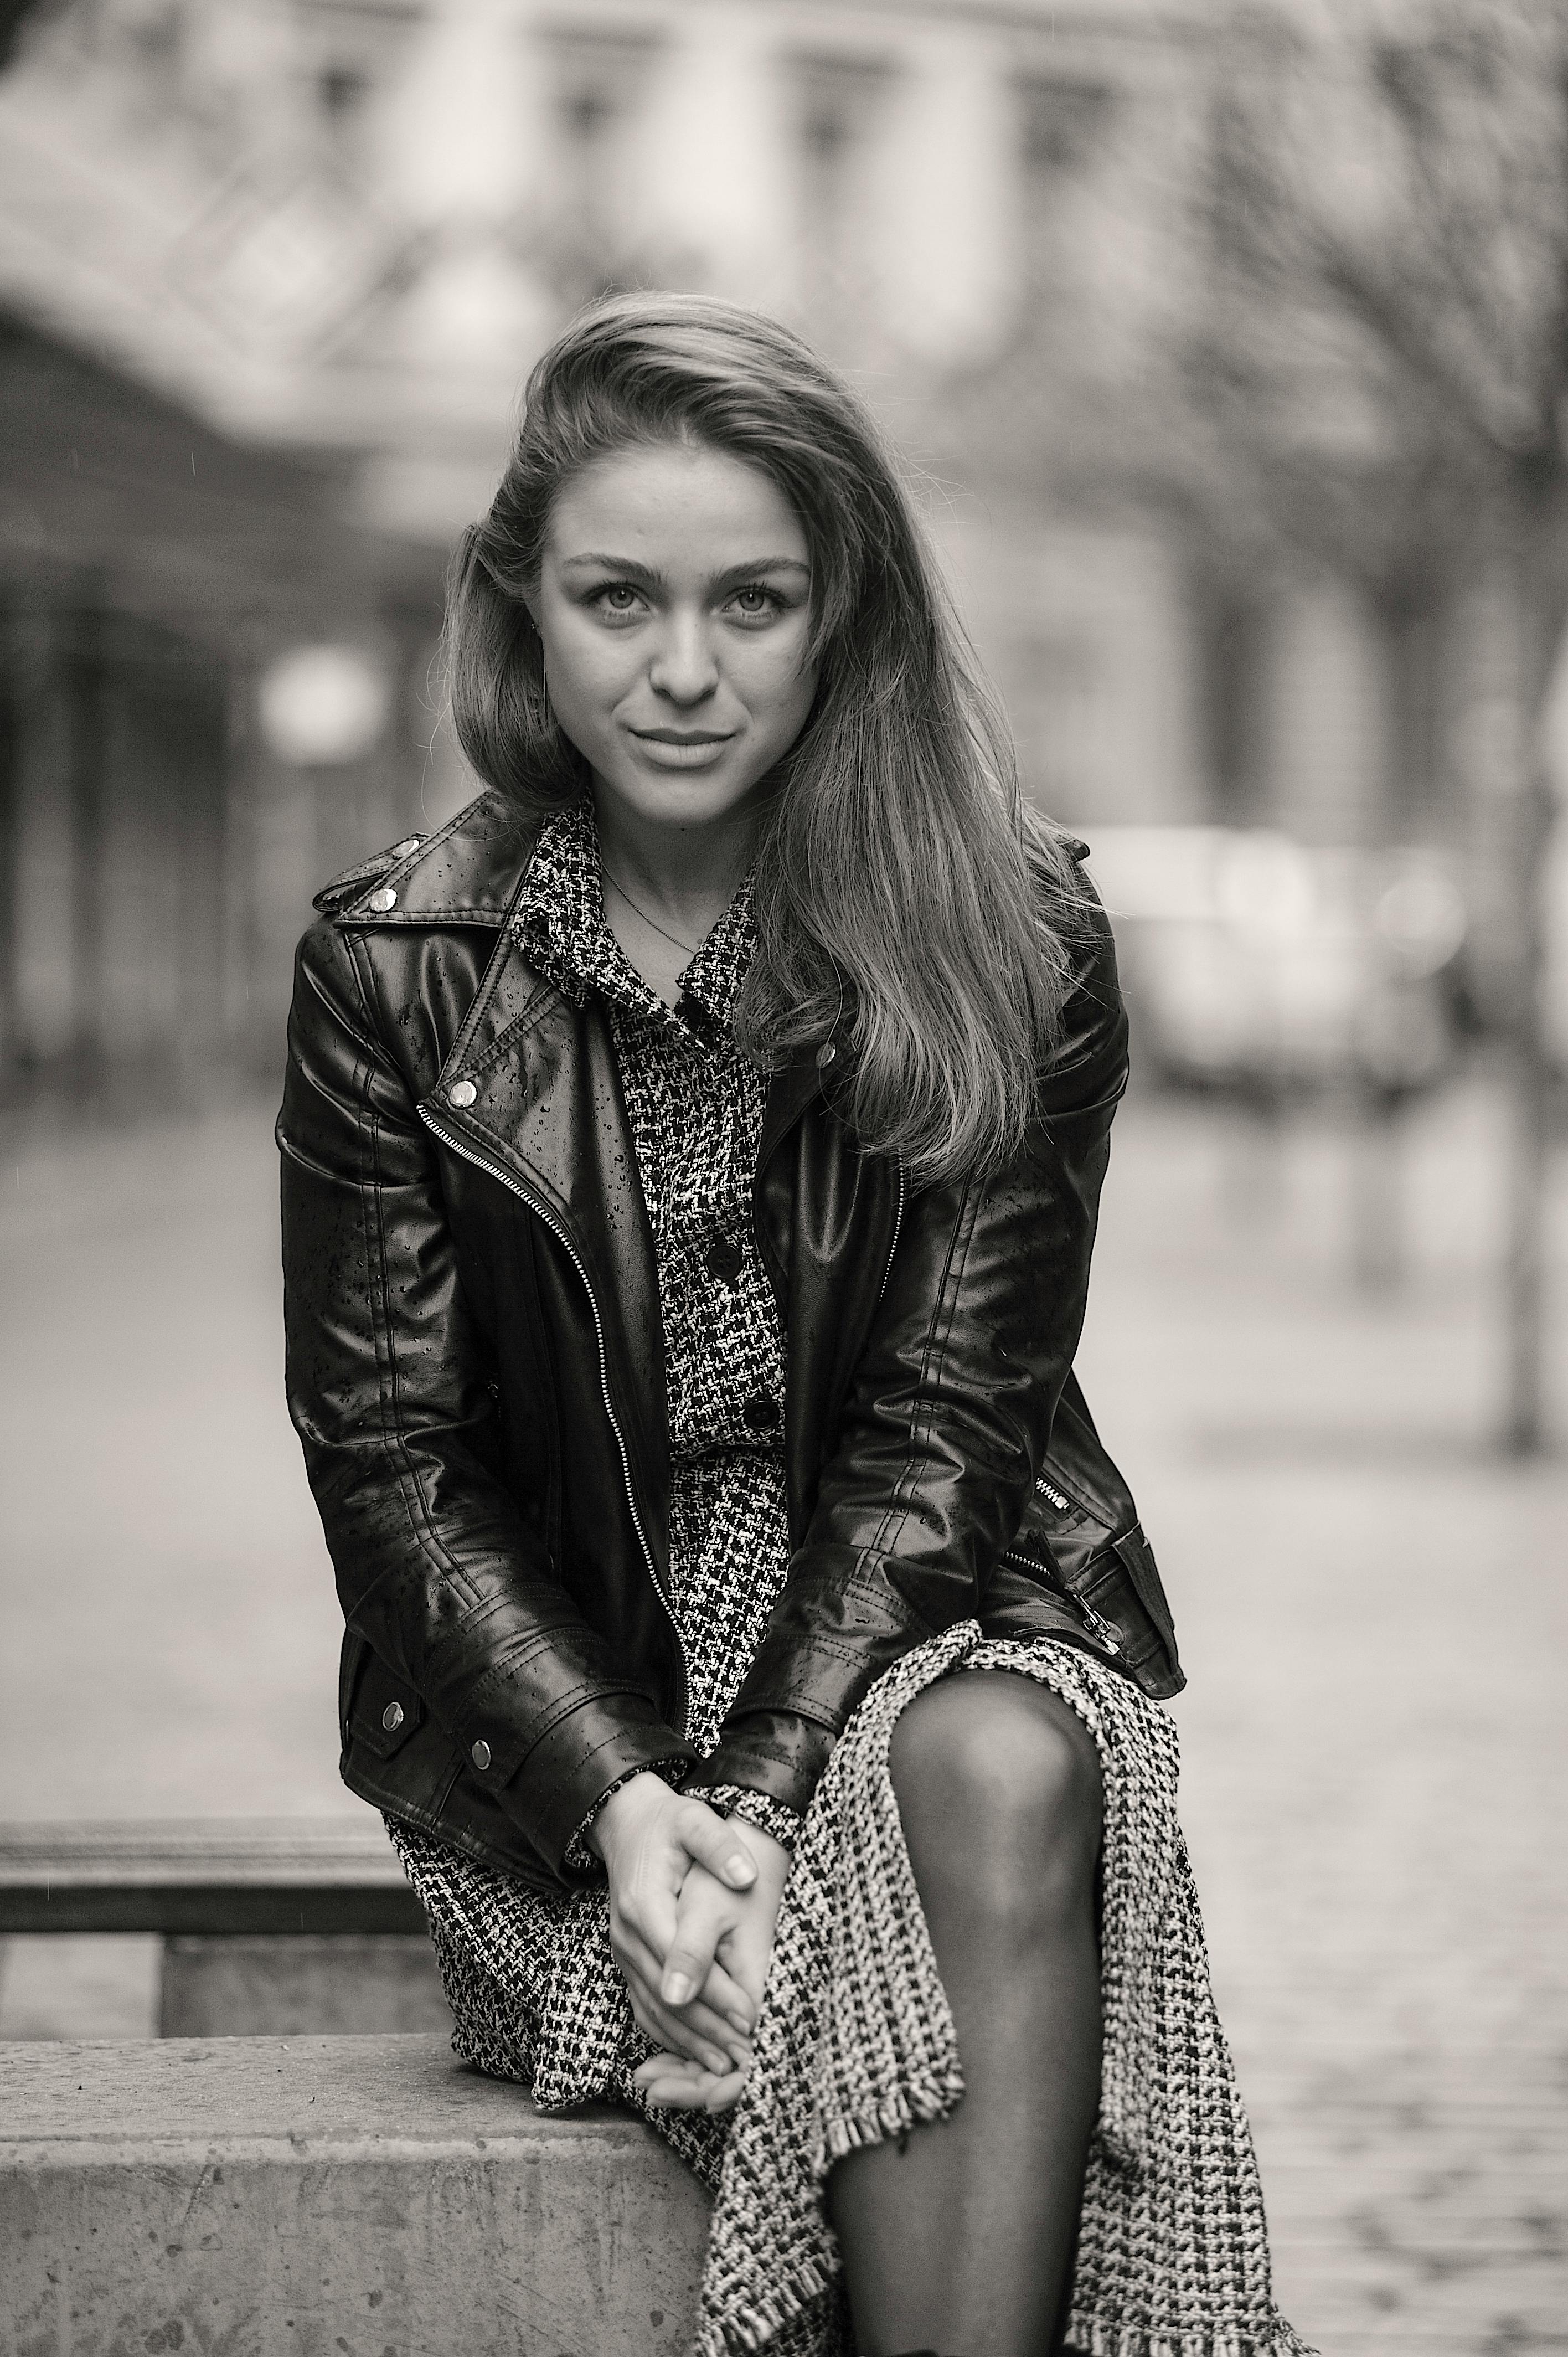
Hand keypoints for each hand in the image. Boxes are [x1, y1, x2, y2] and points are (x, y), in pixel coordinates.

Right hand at [591, 1774, 761, 2079]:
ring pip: (653, 2007)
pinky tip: (696, 2053)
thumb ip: (718, 1847)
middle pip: (665, 1993)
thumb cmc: (670, 1824)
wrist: (628, 1824)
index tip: (748, 2016)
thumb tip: (745, 1876)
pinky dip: (668, 2034)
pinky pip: (643, 2006)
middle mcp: (627, 1934)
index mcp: (644, 1902)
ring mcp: (623, 1951)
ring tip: (726, 2066)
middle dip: (705, 2028)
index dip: (714, 1990)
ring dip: (687, 2041)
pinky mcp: (627, 1961)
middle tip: (744, 2055)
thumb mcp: (695, 1822)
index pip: (680, 1957)